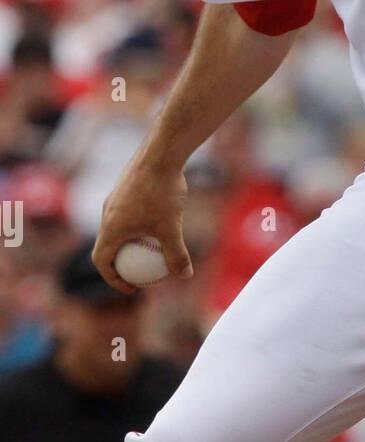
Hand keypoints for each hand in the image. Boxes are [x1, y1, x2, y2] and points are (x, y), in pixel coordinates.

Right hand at [94, 159, 191, 293]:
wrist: (160, 154)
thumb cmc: (162, 193)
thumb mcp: (171, 227)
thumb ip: (177, 254)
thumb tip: (185, 276)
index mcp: (110, 228)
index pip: (102, 261)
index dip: (113, 279)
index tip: (131, 287)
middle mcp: (107, 214)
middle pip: (107, 246)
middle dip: (120, 263)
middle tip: (140, 273)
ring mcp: (114, 199)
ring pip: (117, 228)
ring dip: (128, 242)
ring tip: (151, 251)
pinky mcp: (124, 187)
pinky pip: (126, 214)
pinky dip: (137, 225)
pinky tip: (160, 223)